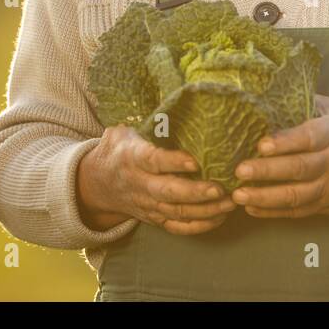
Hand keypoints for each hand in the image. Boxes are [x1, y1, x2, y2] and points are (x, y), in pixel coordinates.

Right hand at [77, 125, 237, 234]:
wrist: (97, 184)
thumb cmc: (120, 150)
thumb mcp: (124, 132)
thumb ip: (146, 123)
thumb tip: (175, 101)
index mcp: (133, 159)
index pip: (154, 161)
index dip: (174, 162)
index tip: (195, 162)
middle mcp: (141, 184)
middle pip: (168, 192)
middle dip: (196, 193)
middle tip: (221, 189)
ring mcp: (148, 205)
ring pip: (177, 212)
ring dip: (206, 210)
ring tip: (231, 202)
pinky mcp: (155, 218)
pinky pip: (178, 227)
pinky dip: (200, 226)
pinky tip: (221, 217)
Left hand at [230, 95, 328, 219]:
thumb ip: (307, 105)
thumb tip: (268, 93)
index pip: (310, 138)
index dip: (286, 142)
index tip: (261, 144)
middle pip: (299, 169)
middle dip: (267, 171)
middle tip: (239, 170)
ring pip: (296, 196)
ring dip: (265, 197)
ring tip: (238, 195)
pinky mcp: (325, 205)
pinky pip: (297, 212)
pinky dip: (272, 212)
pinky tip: (251, 208)